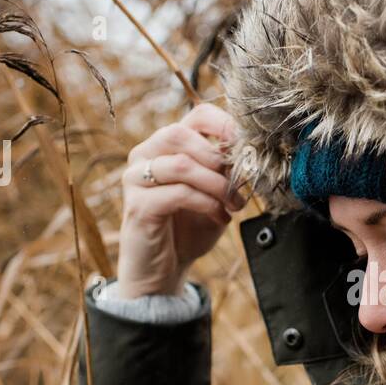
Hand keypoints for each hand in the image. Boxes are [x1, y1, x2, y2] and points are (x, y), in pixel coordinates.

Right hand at [116, 103, 243, 297]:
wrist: (163, 269)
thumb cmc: (190, 227)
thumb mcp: (215, 194)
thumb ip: (226, 172)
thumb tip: (249, 156)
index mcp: (167, 145)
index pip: (197, 115)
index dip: (226, 125)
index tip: (249, 148)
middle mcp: (145, 154)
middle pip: (180, 133)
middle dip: (218, 157)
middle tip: (241, 182)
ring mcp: (136, 179)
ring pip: (181, 165)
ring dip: (217, 184)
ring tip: (235, 204)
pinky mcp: (138, 205)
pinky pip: (178, 193)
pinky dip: (207, 204)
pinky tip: (221, 218)